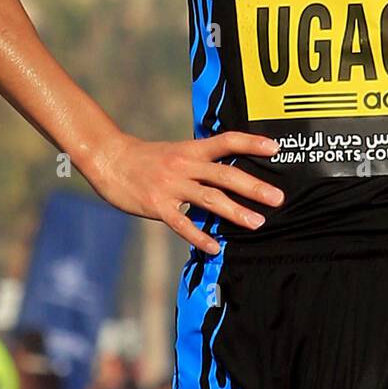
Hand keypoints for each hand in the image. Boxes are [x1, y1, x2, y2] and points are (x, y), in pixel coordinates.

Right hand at [90, 131, 283, 254]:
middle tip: (277, 198)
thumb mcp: (176, 151)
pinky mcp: (157, 205)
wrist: (109, 159)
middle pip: (224, 174)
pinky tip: (215, 247)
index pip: (226, 141)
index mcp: (191, 149)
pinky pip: (182, 223)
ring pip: (209, 199)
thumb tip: (229, 174)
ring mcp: (171, 186)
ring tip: (257, 223)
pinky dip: (199, 236)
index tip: (276, 148)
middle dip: (253, 187)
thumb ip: (200, 162)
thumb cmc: (146, 158)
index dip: (251, 143)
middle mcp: (184, 165)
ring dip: (235, 212)